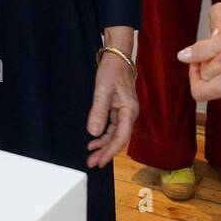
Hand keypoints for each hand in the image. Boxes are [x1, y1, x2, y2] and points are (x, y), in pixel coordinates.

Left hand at [86, 26, 137, 168]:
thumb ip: (99, 112)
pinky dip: (103, 135)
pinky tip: (94, 140)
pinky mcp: (119, 109)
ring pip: (115, 134)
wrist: (117, 57)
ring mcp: (124, 112)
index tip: (99, 162)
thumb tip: (94, 133)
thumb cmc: (112, 71)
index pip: (120, 137)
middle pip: (118, 139)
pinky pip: (112, 127)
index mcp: (129, 111)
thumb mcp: (102, 91)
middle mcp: (129, 114)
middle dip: (105, 152)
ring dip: (103, 145)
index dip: (110, 151)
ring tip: (91, 154)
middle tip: (92, 163)